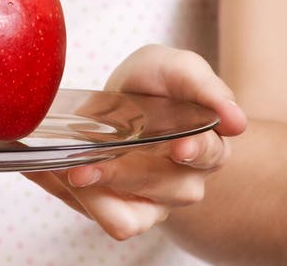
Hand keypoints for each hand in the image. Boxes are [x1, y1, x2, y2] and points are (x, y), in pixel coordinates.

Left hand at [23, 45, 246, 240]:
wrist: (128, 97)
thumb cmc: (156, 83)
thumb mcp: (176, 67)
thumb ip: (203, 85)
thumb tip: (236, 119)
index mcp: (206, 142)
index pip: (207, 152)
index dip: (194, 149)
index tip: (179, 147)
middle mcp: (184, 180)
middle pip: (162, 186)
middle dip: (122, 173)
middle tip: (86, 162)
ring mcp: (152, 201)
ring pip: (129, 216)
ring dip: (93, 192)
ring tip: (66, 167)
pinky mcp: (122, 212)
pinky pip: (101, 219)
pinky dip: (73, 198)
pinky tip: (50, 171)